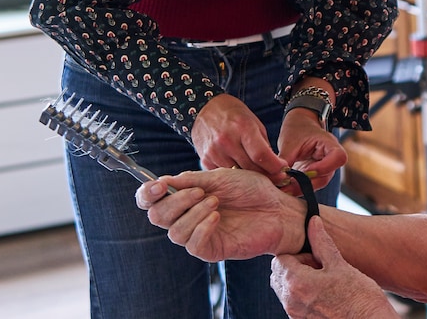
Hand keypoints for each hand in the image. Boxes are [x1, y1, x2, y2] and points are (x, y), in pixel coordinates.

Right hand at [135, 169, 302, 260]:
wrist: (279, 207)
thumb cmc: (252, 190)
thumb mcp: (220, 177)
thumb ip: (190, 180)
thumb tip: (162, 181)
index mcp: (185, 198)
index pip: (151, 201)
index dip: (147, 194)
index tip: (159, 185)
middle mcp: (187, 217)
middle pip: (157, 217)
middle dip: (175, 202)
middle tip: (201, 192)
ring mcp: (199, 234)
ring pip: (174, 232)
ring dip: (193, 213)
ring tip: (216, 202)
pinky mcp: (212, 249)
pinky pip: (193, 245)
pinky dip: (202, 228)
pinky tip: (217, 217)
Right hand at [192, 94, 288, 185]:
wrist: (204, 108)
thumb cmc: (233, 115)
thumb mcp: (253, 123)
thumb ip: (263, 145)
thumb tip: (275, 167)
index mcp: (242, 127)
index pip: (261, 155)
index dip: (275, 166)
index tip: (284, 171)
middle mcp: (226, 140)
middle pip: (251, 168)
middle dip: (267, 175)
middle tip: (278, 178)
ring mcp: (214, 151)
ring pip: (237, 175)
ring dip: (250, 179)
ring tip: (260, 177)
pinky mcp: (205, 160)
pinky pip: (224, 174)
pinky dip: (234, 176)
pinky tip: (241, 173)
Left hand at [271, 217, 398, 317]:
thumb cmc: (358, 296)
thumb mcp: (339, 264)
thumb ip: (321, 242)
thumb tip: (313, 221)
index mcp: (296, 282)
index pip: (280, 259)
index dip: (299, 255)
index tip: (317, 258)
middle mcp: (291, 301)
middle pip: (279, 275)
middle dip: (295, 268)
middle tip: (320, 269)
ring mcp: (295, 314)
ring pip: (285, 290)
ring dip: (298, 282)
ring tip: (324, 282)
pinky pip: (294, 304)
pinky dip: (303, 296)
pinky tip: (325, 295)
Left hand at [278, 110, 347, 194]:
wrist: (298, 126)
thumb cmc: (297, 129)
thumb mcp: (289, 142)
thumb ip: (285, 160)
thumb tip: (279, 178)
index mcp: (329, 144)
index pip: (338, 158)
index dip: (324, 168)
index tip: (306, 170)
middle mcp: (330, 159)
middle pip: (326, 177)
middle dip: (306, 183)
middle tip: (287, 186)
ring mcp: (324, 168)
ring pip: (317, 184)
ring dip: (300, 188)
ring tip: (284, 189)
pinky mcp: (315, 175)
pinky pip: (309, 185)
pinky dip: (298, 188)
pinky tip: (285, 188)